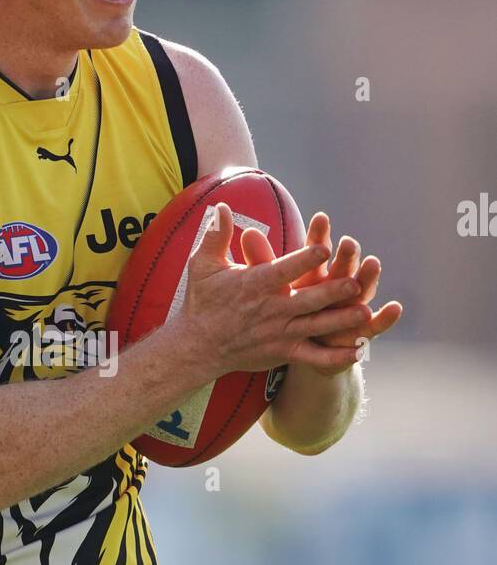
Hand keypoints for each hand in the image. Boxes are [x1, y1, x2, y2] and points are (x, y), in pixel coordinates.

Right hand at [173, 202, 372, 382]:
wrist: (198, 346)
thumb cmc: (203, 301)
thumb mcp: (203, 265)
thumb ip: (216, 235)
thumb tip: (222, 206)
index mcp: (255, 284)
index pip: (284, 269)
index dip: (305, 259)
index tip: (324, 248)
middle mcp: (272, 309)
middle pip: (308, 299)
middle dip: (332, 292)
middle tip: (355, 283)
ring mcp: (280, 333)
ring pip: (317, 326)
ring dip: (342, 320)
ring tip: (366, 313)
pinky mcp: (284, 352)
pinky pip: (314, 357)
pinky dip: (336, 357)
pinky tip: (358, 350)